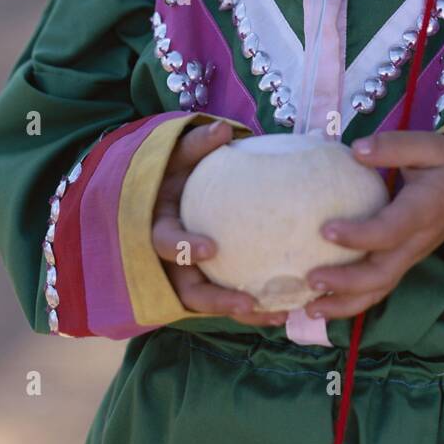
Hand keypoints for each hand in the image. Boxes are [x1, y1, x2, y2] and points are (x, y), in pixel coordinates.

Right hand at [151, 118, 289, 327]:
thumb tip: (223, 129)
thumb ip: (196, 144)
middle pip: (187, 290)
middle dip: (216, 300)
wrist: (165, 190)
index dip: (183, 247)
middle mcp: (167, 261)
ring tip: (278, 314)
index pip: (164, 242)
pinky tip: (286, 311)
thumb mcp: (177, 154)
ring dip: (241, 312)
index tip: (211, 247)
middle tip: (248, 301)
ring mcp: (185, 276)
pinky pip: (226, 299)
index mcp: (157, 227)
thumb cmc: (173, 170)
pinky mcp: (205, 283)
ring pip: (210, 304)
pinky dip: (253, 308)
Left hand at [302, 130, 443, 320]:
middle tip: (311, 278)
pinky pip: (378, 289)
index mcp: (423, 210)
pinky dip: (351, 303)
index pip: (391, 230)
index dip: (360, 235)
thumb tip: (355, 149)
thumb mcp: (428, 145)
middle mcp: (417, 242)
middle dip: (346, 282)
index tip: (325, 230)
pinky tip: (321, 306)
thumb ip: (393, 146)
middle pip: (383, 273)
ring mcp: (410, 258)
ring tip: (311, 308)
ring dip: (345, 304)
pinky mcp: (402, 263)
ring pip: (380, 289)